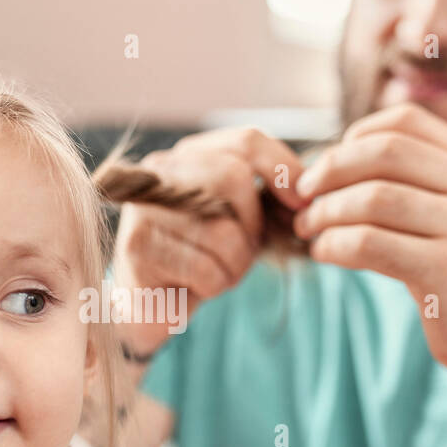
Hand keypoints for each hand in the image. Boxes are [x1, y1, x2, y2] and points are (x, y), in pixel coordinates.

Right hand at [111, 126, 306, 355]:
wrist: (151, 305)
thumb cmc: (200, 259)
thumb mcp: (237, 219)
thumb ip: (265, 196)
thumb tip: (309, 188)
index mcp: (186, 156)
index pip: (245, 141)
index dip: (282, 167)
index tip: (303, 202)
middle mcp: (158, 173)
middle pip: (232, 177)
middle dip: (253, 223)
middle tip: (247, 250)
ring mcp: (143, 208)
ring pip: (223, 231)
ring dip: (235, 264)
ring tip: (218, 273)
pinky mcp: (137, 248)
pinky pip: (205, 267)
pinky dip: (215, 285)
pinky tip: (196, 287)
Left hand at [292, 103, 446, 400]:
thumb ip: (412, 183)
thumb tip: (326, 160)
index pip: (405, 122)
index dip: (353, 138)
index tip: (326, 168)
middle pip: (384, 152)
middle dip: (330, 171)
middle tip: (302, 197)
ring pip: (372, 198)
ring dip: (325, 213)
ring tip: (307, 229)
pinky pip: (369, 244)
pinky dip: (334, 245)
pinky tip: (324, 254)